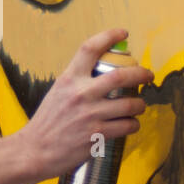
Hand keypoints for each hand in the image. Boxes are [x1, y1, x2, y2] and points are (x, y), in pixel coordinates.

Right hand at [17, 28, 153, 180]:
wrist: (34, 150)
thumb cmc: (47, 122)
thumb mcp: (58, 92)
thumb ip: (77, 83)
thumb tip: (101, 76)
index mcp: (69, 79)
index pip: (90, 49)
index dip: (109, 36)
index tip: (123, 33)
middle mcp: (81, 93)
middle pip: (121, 75)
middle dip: (141, 73)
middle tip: (148, 75)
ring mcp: (90, 114)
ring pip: (130, 104)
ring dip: (140, 104)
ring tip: (139, 105)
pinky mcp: (97, 134)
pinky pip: (127, 125)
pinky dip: (133, 124)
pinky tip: (130, 124)